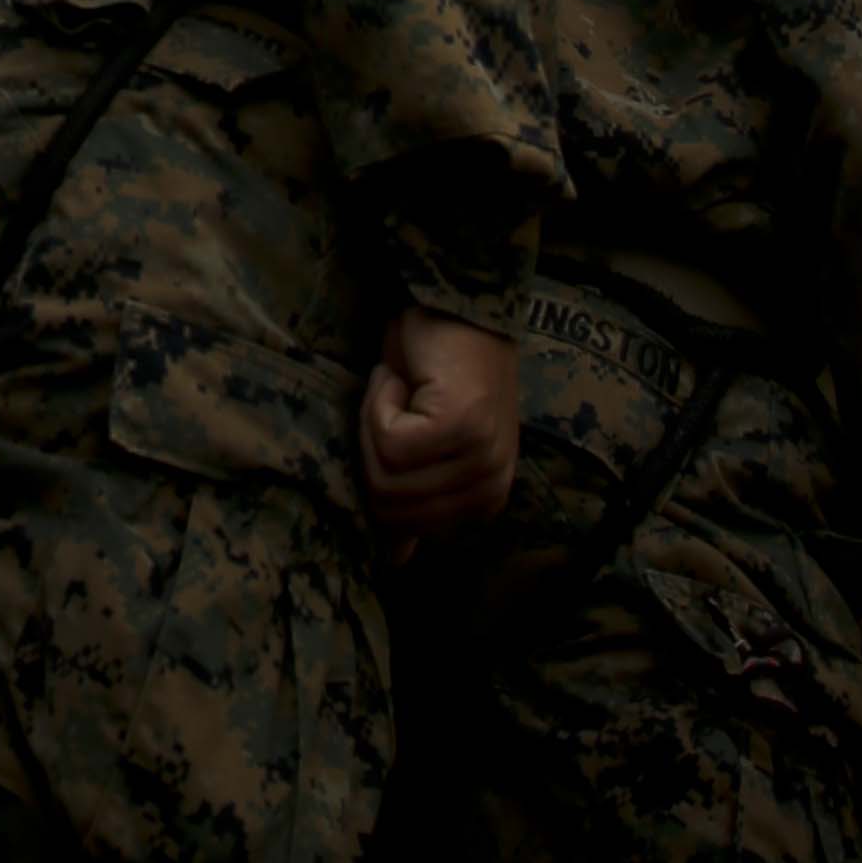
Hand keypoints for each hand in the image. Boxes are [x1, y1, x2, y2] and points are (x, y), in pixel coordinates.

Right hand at [360, 310, 518, 542]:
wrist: (456, 303)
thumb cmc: (435, 368)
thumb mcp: (424, 443)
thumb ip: (413, 497)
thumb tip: (393, 559)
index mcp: (485, 500)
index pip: (407, 530)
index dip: (377, 479)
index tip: (393, 431)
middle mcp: (489, 488)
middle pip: (390, 506)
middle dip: (371, 450)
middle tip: (392, 405)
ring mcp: (479, 458)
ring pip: (386, 475)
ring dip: (373, 422)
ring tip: (399, 390)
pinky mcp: (459, 427)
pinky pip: (389, 440)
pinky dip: (377, 403)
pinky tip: (401, 378)